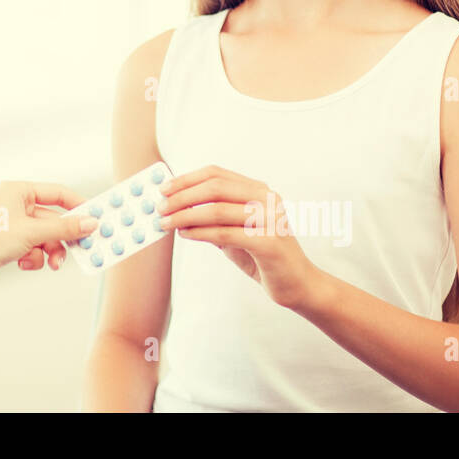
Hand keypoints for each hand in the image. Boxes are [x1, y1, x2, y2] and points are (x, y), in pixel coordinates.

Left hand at [0, 181, 99, 295]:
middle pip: (53, 218)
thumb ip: (64, 228)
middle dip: (63, 238)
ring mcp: (11, 224)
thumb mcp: (32, 233)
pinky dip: (34, 258)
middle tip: (80, 250)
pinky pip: (33, 248)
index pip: (58, 193)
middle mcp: (14, 203)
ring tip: (51, 264)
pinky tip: (24, 264)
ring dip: (50, 251)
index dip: (79, 206)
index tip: (96, 220)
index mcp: (18, 190)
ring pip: (45, 236)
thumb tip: (90, 222)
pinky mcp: (8, 243)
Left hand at [157, 165, 322, 311]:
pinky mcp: (269, 242)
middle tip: (160, 207)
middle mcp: (267, 199)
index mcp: (259, 191)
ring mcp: (270, 219)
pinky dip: (200, 233)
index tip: (164, 188)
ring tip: (166, 223)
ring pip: (218, 209)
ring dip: (186, 215)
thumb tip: (176, 208)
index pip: (217, 174)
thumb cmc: (262, 257)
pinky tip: (185, 234)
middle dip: (182, 196)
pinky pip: (226, 233)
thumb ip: (212, 218)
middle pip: (215, 187)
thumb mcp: (234, 231)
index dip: (187, 179)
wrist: (298, 285)